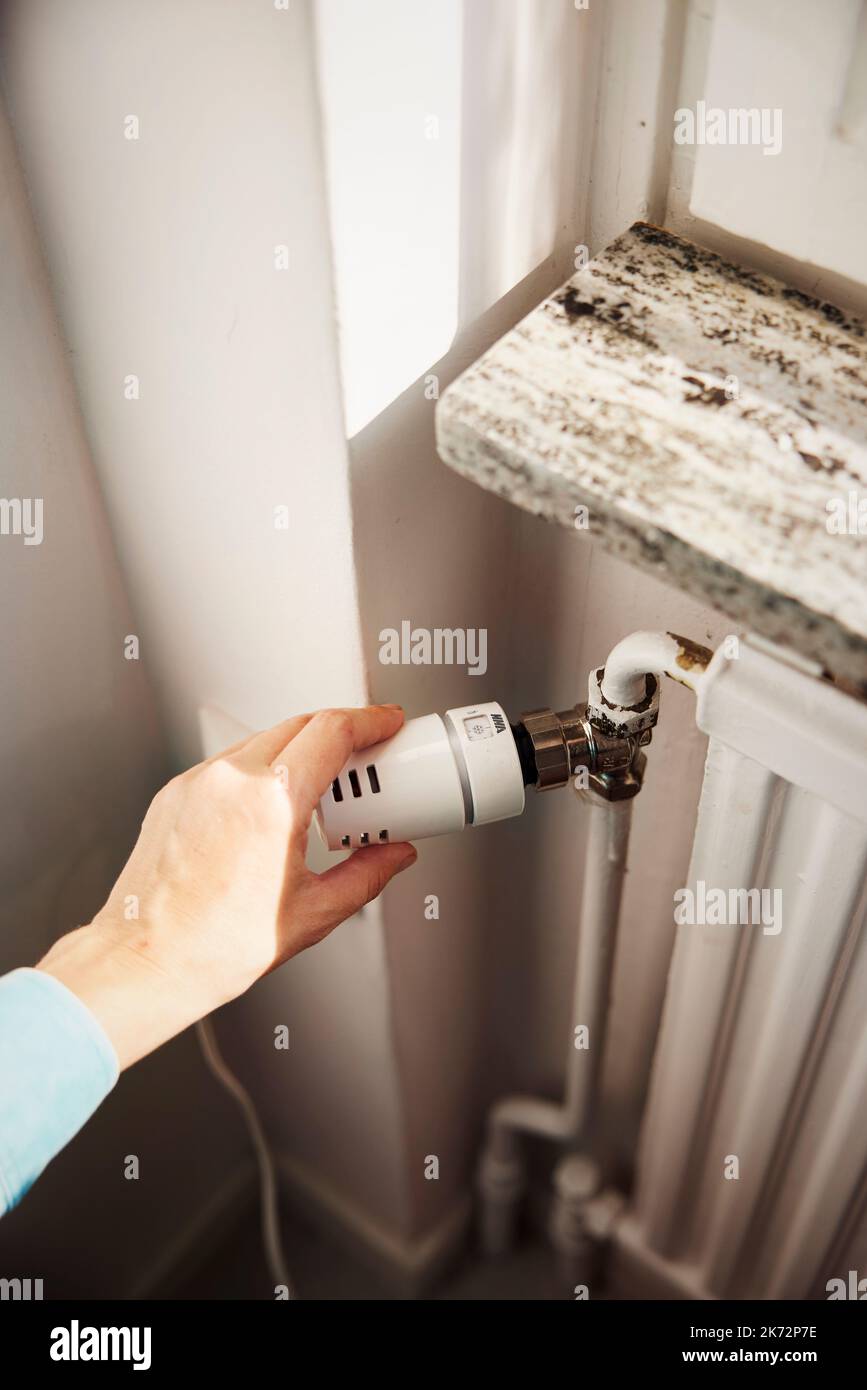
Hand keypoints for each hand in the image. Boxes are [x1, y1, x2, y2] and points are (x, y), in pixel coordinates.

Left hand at [36, 705, 415, 1067]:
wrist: (146, 962)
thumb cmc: (213, 946)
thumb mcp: (313, 912)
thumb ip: (366, 875)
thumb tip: (393, 855)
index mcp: (271, 802)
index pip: (332, 731)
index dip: (370, 721)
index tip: (386, 724)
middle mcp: (230, 780)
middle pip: (300, 725)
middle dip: (340, 733)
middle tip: (364, 763)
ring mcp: (197, 782)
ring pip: (263, 740)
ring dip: (298, 751)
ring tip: (318, 792)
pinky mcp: (175, 792)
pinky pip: (229, 763)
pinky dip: (260, 770)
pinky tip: (271, 807)